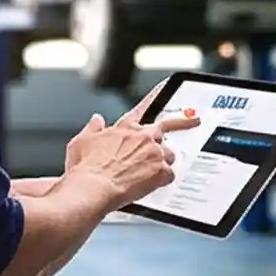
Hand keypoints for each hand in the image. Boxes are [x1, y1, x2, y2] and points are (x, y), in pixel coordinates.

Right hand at [63, 84, 200, 210]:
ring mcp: (154, 153)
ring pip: (169, 155)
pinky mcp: (161, 171)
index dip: (156, 95)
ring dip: (163, 162)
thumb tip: (96, 120)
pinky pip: (168, 175)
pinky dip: (161, 181)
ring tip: (147, 174)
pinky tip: (148, 186)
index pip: (144, 106)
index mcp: (125, 127)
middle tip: (195, 121)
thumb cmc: (85, 168)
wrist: (92, 188)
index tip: (166, 87)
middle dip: (183, 122)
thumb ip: (92, 128)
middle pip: (168, 125)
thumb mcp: (81, 142)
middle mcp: (143, 136)